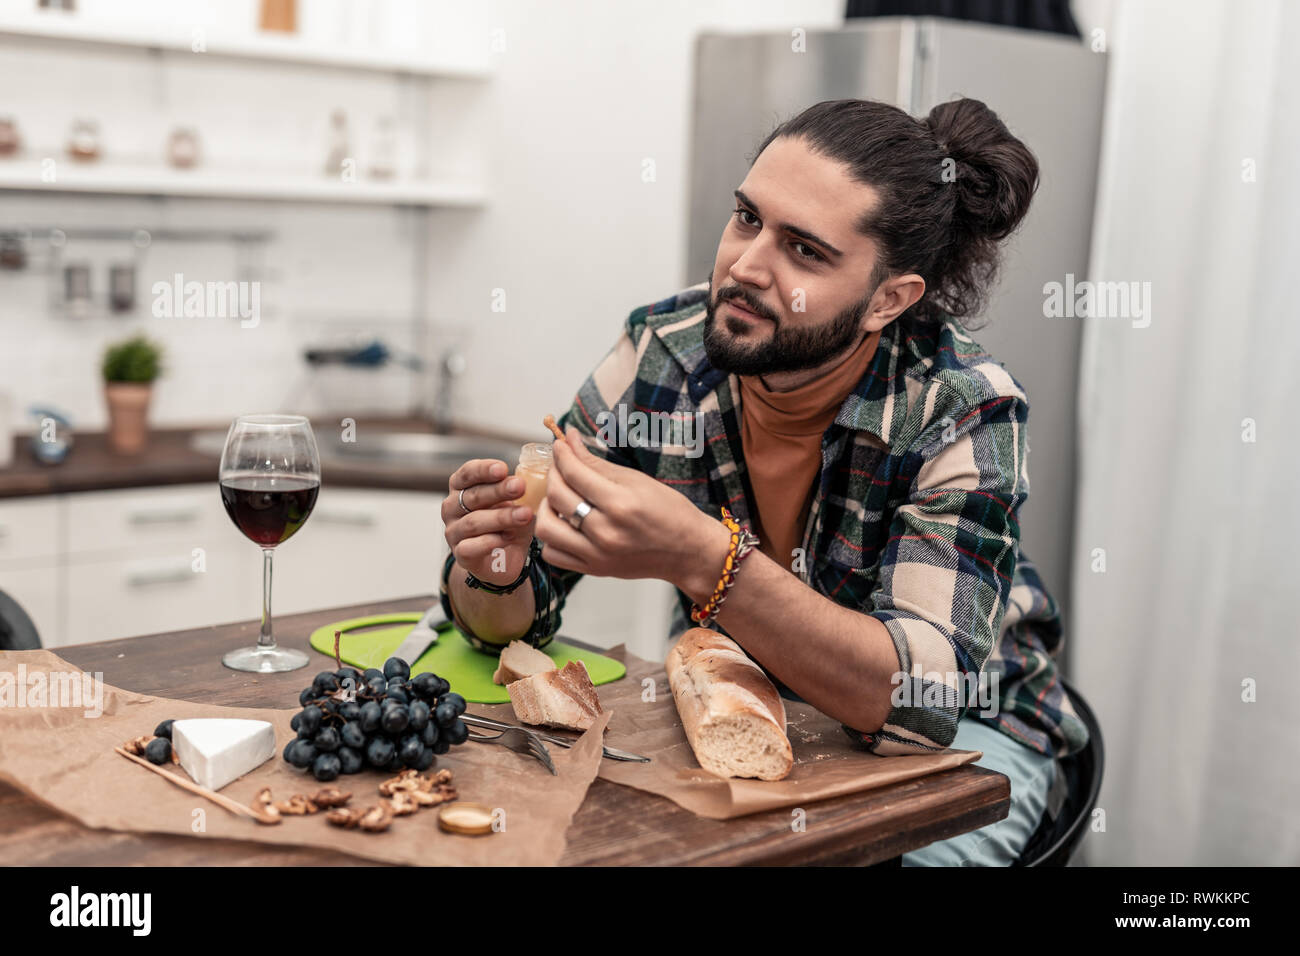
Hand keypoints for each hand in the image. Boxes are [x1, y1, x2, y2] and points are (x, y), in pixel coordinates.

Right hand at [442, 459, 535, 585]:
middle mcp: (452, 507)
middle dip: (498, 491)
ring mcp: (453, 531)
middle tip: (520, 486)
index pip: (468, 473)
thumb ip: (519, 490)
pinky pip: (471, 547)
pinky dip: (490, 542)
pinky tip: (507, 538)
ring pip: (473, 522)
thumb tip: (539, 478)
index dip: (484, 470)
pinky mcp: (460, 554)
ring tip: (525, 514)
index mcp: (461, 487)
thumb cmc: (507, 522)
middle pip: (473, 496)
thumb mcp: (515, 502)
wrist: (504, 558)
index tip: (503, 468)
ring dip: (501, 517)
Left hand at [534, 426, 730, 597]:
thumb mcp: (637, 480)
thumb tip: (569, 439)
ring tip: (559, 498)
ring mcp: (598, 554)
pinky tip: (564, 523)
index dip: (562, 454)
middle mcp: (606, 531)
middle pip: (558, 496)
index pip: (575, 473)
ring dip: (546, 507)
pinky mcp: (594, 569)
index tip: (559, 444)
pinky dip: (552, 537)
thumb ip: (597, 463)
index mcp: (621, 503)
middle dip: (553, 473)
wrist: (687, 551)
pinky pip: (553, 554)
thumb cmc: (669, 512)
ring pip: (547, 528)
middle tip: (561, 466)